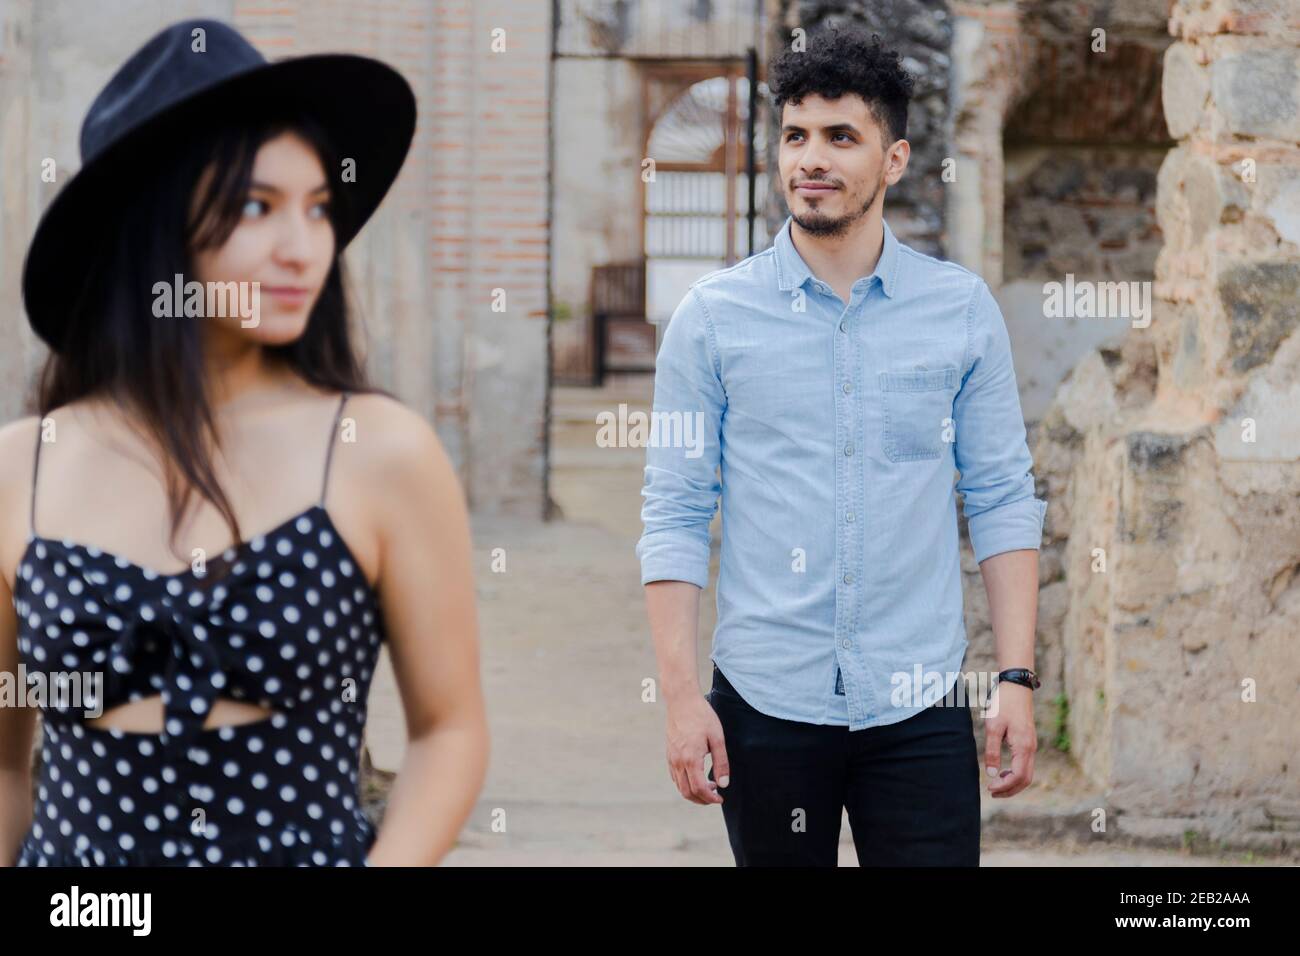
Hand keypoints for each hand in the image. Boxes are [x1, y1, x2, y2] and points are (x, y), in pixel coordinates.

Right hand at [665, 694, 729, 804]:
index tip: (720, 798)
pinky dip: (685, 783)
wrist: (682, 701)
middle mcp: (678, 761)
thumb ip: (721, 763)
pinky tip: (696, 776)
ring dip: (693, 792)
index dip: (710, 798)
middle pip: (687, 792)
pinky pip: (675, 776)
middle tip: (715, 796)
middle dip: (702, 800)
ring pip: (679, 786)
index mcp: (691, 759)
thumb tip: (723, 784)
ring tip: (708, 785)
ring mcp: (671, 758)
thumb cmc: (702, 716)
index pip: (699, 789)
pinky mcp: (669, 753)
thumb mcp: (717, 738)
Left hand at [983, 682, 1035, 797]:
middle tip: (992, 792)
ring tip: (996, 785)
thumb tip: (991, 774)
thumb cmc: (1003, 704)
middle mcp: (1031, 749)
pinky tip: (1003, 772)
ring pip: (1027, 773)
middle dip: (1010, 790)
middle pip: (1025, 780)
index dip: (1004, 786)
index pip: (1017, 777)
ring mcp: (1032, 746)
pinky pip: (1026, 765)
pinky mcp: (1029, 742)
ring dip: (1013, 783)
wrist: (1016, 686)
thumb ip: (992, 751)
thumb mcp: (993, 726)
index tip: (989, 787)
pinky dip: (1016, 774)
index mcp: (1024, 747)